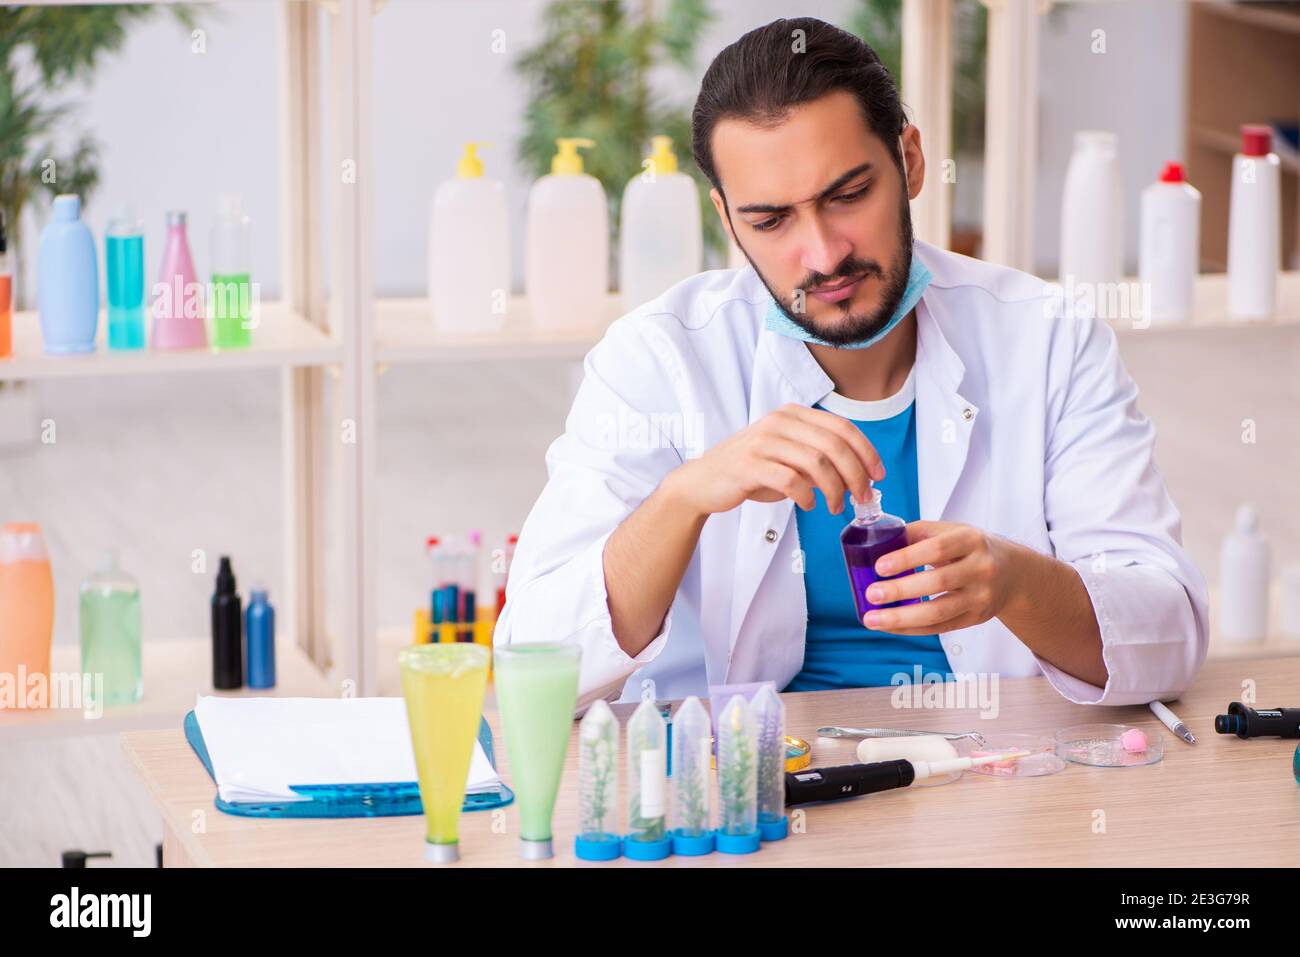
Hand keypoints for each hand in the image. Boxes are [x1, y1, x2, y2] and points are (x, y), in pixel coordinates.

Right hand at [665, 404, 883, 517]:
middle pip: (834, 445)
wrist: (704, 482)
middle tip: (861, 498)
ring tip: (835, 507)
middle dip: (855, 475)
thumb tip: (859, 475)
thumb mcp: (788, 458)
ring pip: (817, 462)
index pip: (842, 427)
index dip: (866, 451)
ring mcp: (763, 441)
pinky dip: (807, 496)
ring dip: (834, 489)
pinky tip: (808, 504)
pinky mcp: (749, 465)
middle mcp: (779, 422)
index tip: (878, 475)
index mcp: (792, 415)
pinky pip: (791, 480)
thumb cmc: (751, 472)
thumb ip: (819, 460)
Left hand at [860, 521, 1016, 633]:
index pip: (937, 548)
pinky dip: (911, 629)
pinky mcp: (976, 618)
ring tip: (872, 619)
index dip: (907, 557)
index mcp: (971, 540)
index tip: (879, 566)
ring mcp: (981, 597)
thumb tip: (877, 542)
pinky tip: (890, 626)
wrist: (1012, 572)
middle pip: (938, 582)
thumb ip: (917, 533)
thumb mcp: (951, 531)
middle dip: (900, 590)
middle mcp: (981, 569)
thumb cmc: (970, 548)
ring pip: (939, 612)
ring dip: (901, 618)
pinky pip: (940, 628)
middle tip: (871, 594)